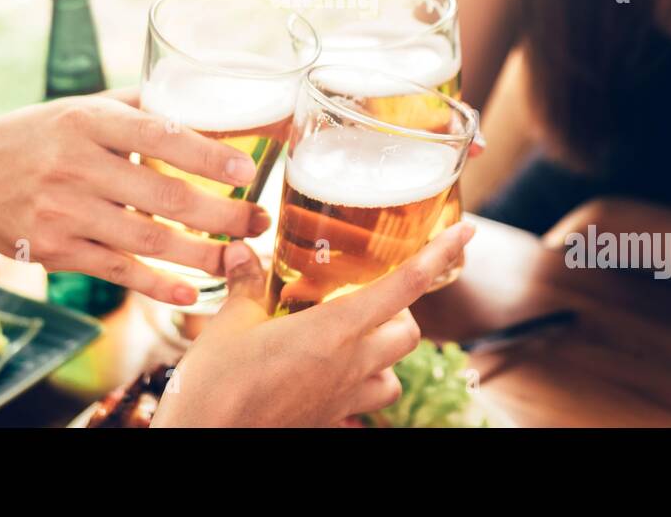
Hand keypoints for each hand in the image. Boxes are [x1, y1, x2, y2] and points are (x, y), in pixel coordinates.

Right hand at [0, 89, 269, 305]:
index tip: (247, 168)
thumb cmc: (32, 138)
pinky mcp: (54, 251)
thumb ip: (133, 107)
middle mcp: (76, 166)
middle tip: (259, 220)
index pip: (161, 136)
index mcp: (87, 121)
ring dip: (202, 253)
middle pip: (166, 196)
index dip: (208, 154)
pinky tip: (193, 294)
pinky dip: (158, 285)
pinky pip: (118, 271)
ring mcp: (64, 213)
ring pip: (149, 240)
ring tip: (239, 256)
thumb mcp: (76, 109)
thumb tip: (198, 99)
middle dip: (223, 214)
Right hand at [151, 220, 475, 426]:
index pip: (405, 285)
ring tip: (355, 343)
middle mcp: (350, 365)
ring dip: (385, 358)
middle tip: (372, 298)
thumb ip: (246, 284)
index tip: (465, 231)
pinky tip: (329, 379)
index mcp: (334, 330)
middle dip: (402, 315)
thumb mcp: (229, 324)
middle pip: (409, 335)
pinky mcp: (328, 423)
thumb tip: (241, 248)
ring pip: (394, 378)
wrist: (204, 438)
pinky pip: (362, 408)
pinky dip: (358, 391)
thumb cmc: (217, 383)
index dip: (439, 254)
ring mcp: (342, 400)